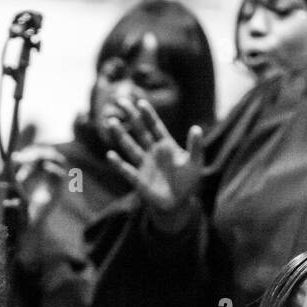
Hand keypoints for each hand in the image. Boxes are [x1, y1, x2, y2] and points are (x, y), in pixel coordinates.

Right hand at [103, 96, 201, 216]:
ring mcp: (143, 165)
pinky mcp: (138, 180)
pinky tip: (110, 155)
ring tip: (111, 122)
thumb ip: (195, 146)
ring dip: (121, 135)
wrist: (177, 204)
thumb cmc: (187, 182)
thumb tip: (196, 128)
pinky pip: (126, 170)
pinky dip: (118, 164)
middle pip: (139, 131)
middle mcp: (152, 152)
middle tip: (120, 101)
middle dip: (130, 116)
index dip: (148, 114)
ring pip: (130, 146)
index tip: (140, 102)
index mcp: (166, 145)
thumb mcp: (195, 163)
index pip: (155, 126)